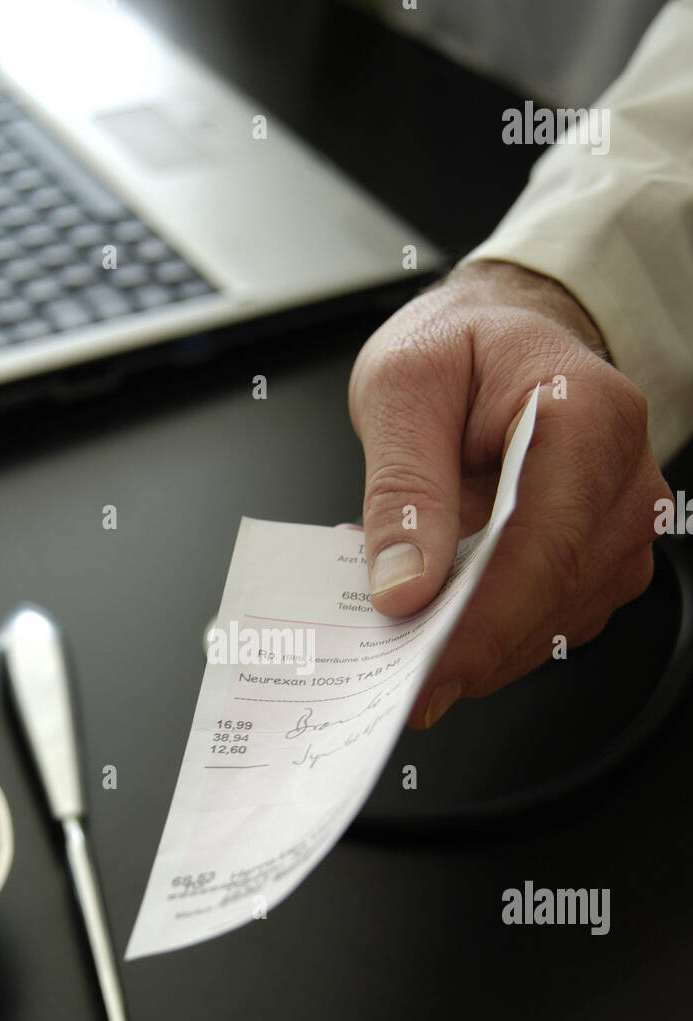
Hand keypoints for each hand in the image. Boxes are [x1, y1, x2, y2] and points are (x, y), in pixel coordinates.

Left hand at [348, 259, 672, 728]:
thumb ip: (403, 486)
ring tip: (403, 636)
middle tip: (394, 682)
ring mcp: (621, 528)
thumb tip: (404, 587)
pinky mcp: (602, 562)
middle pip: (553, 596)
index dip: (484, 623)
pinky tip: (440, 617)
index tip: (427, 673)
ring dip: (476, 644)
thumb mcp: (401, 389)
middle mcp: (625, 479)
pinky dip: (489, 632)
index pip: (546, 546)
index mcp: (590, 417)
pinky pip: (547, 622)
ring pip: (552, 624)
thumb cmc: (458, 350)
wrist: (502, 339)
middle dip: (470, 648)